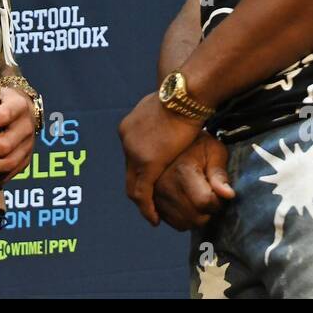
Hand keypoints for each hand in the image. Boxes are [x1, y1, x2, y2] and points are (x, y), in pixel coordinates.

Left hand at [119, 92, 203, 224]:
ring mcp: (133, 151)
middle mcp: (126, 139)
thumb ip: (162, 119)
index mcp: (129, 127)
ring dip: (143, 201)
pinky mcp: (146, 163)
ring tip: (153, 214)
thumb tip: (169, 119)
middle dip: (140, 188)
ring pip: (133, 183)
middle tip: (151, 205)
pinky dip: (146, 207)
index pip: (131, 157)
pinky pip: (142, 192)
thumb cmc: (183, 96)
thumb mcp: (166, 108)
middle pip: (130, 171)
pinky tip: (154, 218)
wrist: (186, 94)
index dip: (140, 172)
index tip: (149, 184)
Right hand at [153, 132, 233, 230]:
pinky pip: (174, 223)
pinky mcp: (152, 202)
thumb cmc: (198, 145)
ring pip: (185, 224)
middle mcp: (165, 186)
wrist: (170, 138)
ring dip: (196, 216)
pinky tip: (188, 202)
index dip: (218, 201)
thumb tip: (228, 195)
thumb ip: (220, 174)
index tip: (219, 191)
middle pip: (196, 217)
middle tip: (209, 193)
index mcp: (182, 171)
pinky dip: (185, 218)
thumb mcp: (214, 151)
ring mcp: (156, 196)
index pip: (205, 202)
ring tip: (198, 197)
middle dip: (208, 211)